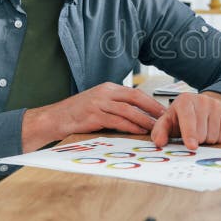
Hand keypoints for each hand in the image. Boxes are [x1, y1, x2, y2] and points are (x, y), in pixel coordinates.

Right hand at [22, 82, 166, 151]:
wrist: (54, 118)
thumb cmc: (78, 113)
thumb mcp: (98, 103)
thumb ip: (116, 106)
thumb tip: (138, 115)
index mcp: (108, 88)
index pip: (135, 92)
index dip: (151, 101)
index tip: (163, 110)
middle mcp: (104, 92)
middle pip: (135, 98)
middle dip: (152, 109)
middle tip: (165, 118)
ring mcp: (98, 103)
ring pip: (128, 110)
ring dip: (144, 120)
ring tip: (156, 128)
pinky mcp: (93, 115)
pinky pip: (116, 121)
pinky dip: (130, 126)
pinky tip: (139, 131)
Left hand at [151, 92, 220, 149]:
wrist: (201, 105)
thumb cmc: (181, 116)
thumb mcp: (167, 122)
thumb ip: (160, 132)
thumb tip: (159, 142)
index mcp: (185, 100)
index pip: (188, 119)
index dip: (189, 134)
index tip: (192, 146)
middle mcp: (202, 100)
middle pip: (201, 133)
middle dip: (196, 140)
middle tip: (192, 134)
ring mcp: (217, 105)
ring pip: (213, 137)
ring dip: (206, 140)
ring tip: (201, 131)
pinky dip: (217, 138)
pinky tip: (211, 129)